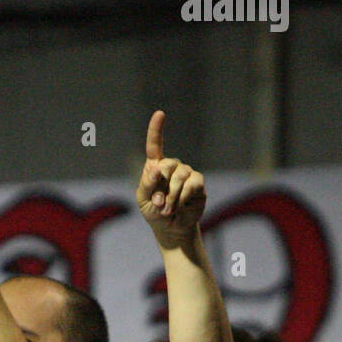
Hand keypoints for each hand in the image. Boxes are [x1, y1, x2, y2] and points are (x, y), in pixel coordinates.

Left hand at [135, 110, 205, 248]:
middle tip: (159, 203)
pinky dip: (183, 198)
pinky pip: (191, 185)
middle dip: (161, 185)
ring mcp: (186, 173)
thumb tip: (156, 171)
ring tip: (167, 210)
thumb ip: (147, 185)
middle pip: (167, 165)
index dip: (156, 129)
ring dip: (172, 196)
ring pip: (180, 177)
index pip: (155, 145)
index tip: (160, 114)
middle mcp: (172, 166)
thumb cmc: (154, 212)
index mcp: (155, 167)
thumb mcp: (144, 200)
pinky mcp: (198, 183)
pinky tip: (179, 206)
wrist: (171, 227)